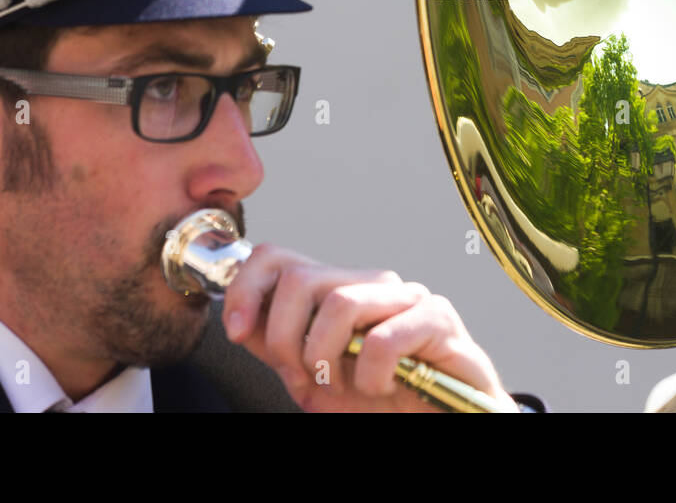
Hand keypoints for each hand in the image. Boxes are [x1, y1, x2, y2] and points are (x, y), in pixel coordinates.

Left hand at [221, 244, 518, 412]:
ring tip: (344, 385)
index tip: (234, 330)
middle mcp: (370, 283)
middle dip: (283, 339)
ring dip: (326, 358)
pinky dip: (371, 376)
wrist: (441, 419)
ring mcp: (405, 296)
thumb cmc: (385, 398)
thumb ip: (278, 347)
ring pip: (339, 303)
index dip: (246, 289)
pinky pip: (384, 339)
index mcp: (338, 289)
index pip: (278, 257)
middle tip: (301, 376)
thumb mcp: (313, 377)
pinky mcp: (436, 319)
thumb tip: (239, 318)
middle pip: (300, 278)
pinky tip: (381, 388)